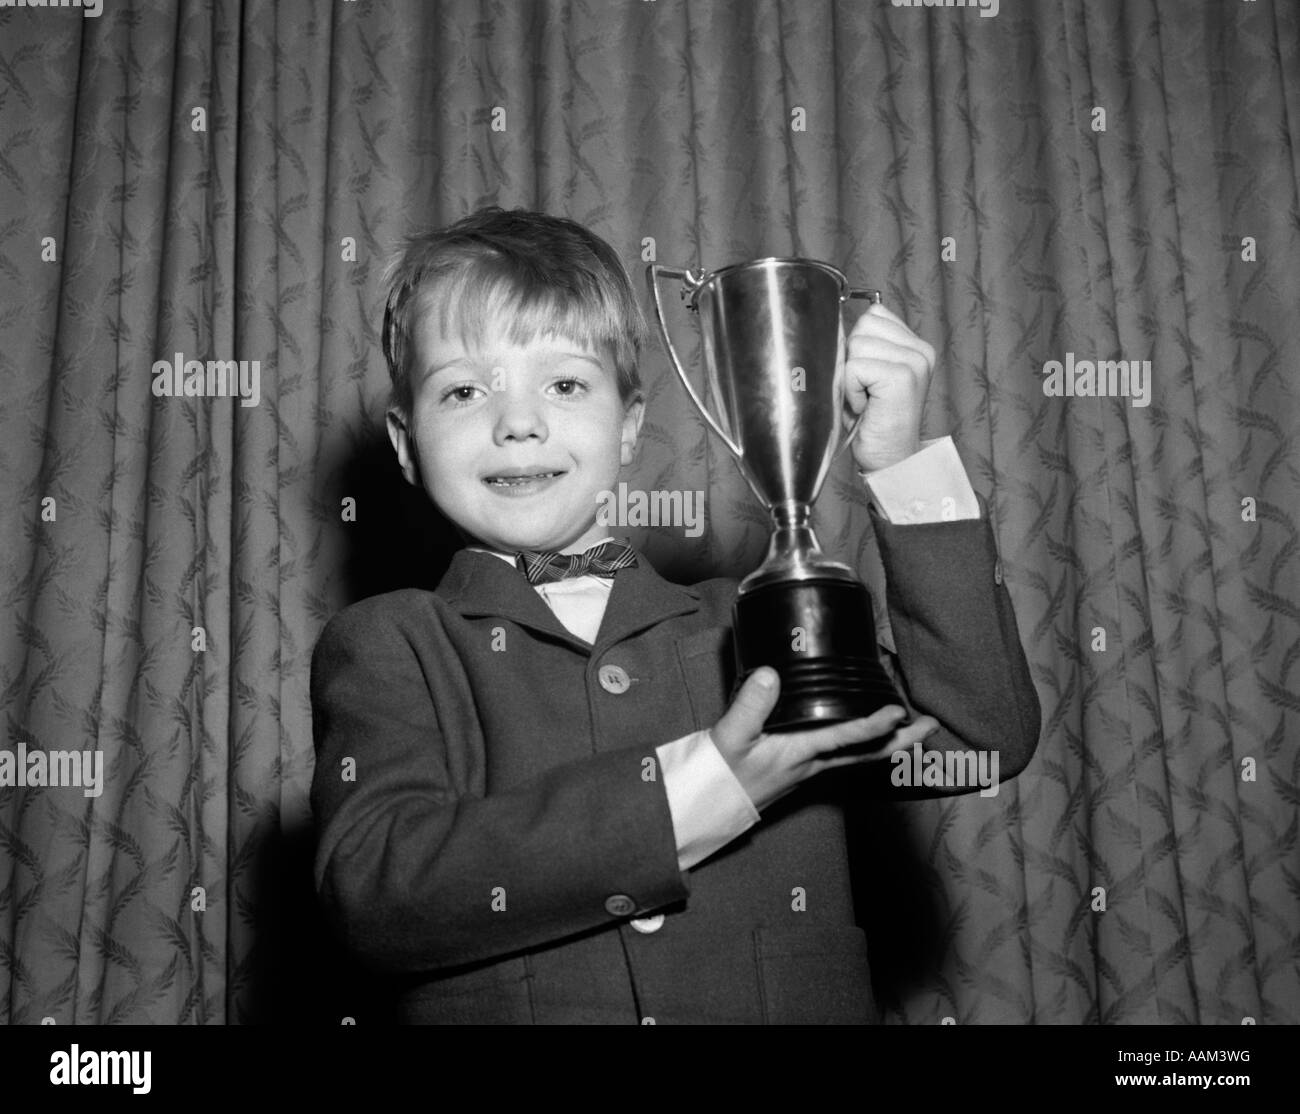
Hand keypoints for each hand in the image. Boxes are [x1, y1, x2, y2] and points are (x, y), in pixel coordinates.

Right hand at [709, 667, 939, 811]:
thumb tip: (772, 674)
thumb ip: (750, 706)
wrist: (706, 804)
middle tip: (932, 725)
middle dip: (903, 740)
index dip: (875, 725)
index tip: (900, 711)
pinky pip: (845, 756)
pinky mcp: (801, 768)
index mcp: (800, 754)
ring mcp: (810, 769)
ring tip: (913, 727)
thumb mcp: (729, 737)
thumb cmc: (719, 772)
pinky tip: (868, 736)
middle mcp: (813, 764)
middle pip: (868, 754)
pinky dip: (866, 744)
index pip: (847, 739)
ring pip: (859, 756)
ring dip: (890, 743)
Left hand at [843, 303, 935, 473]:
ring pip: (856, 344)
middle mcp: (920, 350)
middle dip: (852, 360)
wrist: (890, 461)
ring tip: (865, 400)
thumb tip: (830, 323)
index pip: (873, 315)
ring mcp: (914, 362)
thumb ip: (863, 346)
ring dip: (850, 377)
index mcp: (915, 345)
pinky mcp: (902, 377)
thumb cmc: (872, 422)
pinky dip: (851, 390)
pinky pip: (854, 366)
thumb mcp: (868, 376)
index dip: (857, 348)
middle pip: (862, 326)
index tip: (867, 379)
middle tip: (865, 391)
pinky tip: (866, 407)